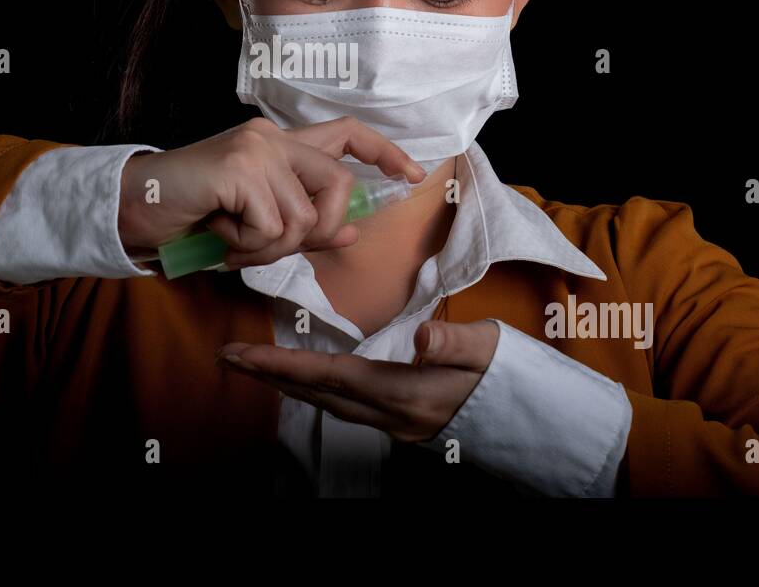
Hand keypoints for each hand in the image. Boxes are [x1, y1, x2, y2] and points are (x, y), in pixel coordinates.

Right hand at [117, 116, 424, 266]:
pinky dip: (246, 246)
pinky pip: (271, 227)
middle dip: (317, 230)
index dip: (384, 153)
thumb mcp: (253, 223)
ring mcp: (256, 148)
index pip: (345, 134)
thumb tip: (351, 231)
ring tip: (230, 240)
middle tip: (266, 247)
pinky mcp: (240, 168)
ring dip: (267, 248)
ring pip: (302, 218)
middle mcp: (272, 137)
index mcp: (278, 144)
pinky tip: (217, 233)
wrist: (131, 208)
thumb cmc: (190, 216)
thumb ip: (301, 222)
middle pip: (338, 186)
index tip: (413, 174)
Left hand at [214, 318, 500, 442]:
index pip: (330, 377)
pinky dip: (314, 390)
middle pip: (317, 394)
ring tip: (256, 366)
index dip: (284, 366)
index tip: (244, 356)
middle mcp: (388, 414)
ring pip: (325, 403)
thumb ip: (451, 342)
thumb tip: (420, 336)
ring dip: (287, 384)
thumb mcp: (485, 349)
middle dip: (270, 376)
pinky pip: (341, 405)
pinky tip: (306, 380)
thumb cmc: (505, 376)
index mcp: (402, 394)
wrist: (529, 416)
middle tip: (229, 358)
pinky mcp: (396, 420)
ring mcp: (391, 422)